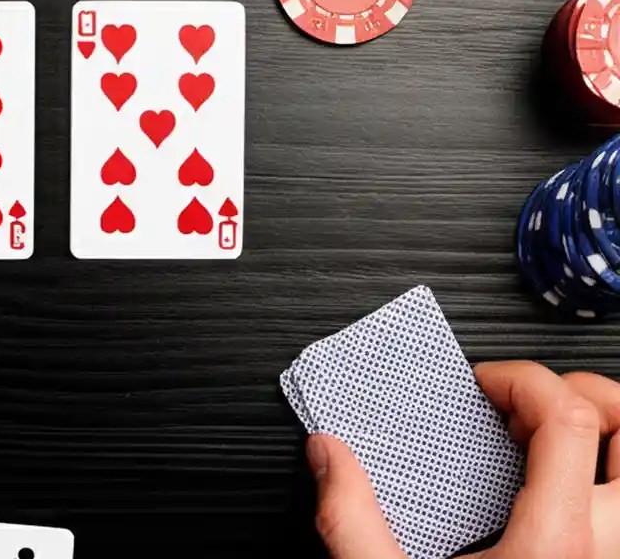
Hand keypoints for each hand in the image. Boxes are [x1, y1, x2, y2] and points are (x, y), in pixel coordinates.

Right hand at [307, 360, 619, 557]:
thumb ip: (351, 519)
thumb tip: (329, 457)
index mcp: (554, 545)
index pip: (566, 419)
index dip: (521, 379)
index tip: (483, 389)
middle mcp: (607, 553)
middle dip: (583, 393)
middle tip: (532, 398)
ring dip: (609, 435)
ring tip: (563, 433)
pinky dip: (609, 483)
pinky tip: (568, 493)